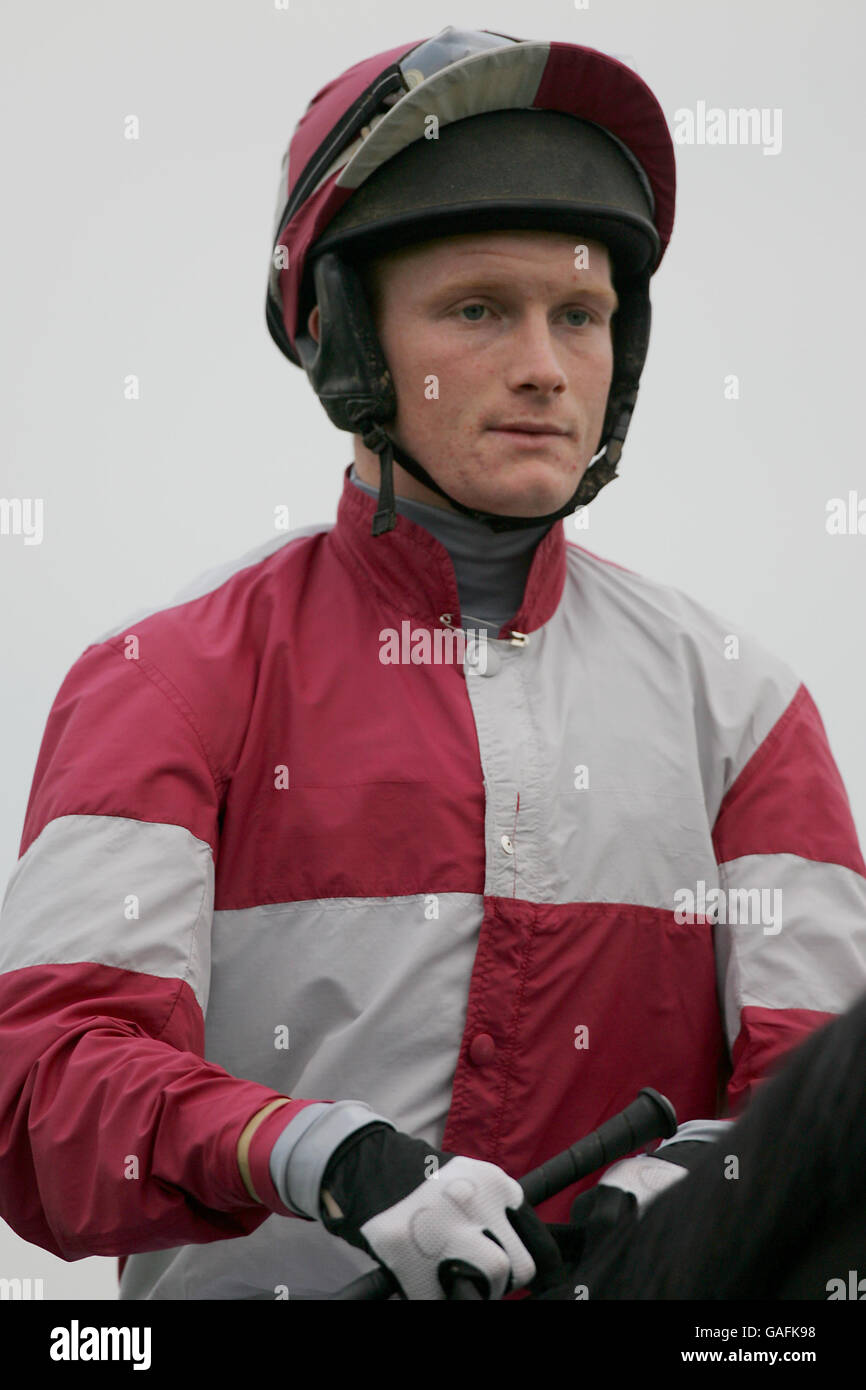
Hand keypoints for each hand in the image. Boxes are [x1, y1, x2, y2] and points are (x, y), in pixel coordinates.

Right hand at [318, 1124, 562, 1299]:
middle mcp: (475, 1205)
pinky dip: (432, 1295)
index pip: (541, 1249)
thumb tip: (522, 1264)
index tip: (522, 1280)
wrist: (367, 1165)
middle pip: (518, 1270)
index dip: (534, 1270)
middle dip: (499, 1280)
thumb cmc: (425, 1184)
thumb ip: (499, 1214)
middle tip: (474, 1272)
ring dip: (473, 1290)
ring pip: (489, 1284)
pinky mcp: (409, 1256)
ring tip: (449, 1275)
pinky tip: (423, 1278)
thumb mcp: (473, 1183)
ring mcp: (442, 1231)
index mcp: (496, 1185)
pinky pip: (438, 1299)